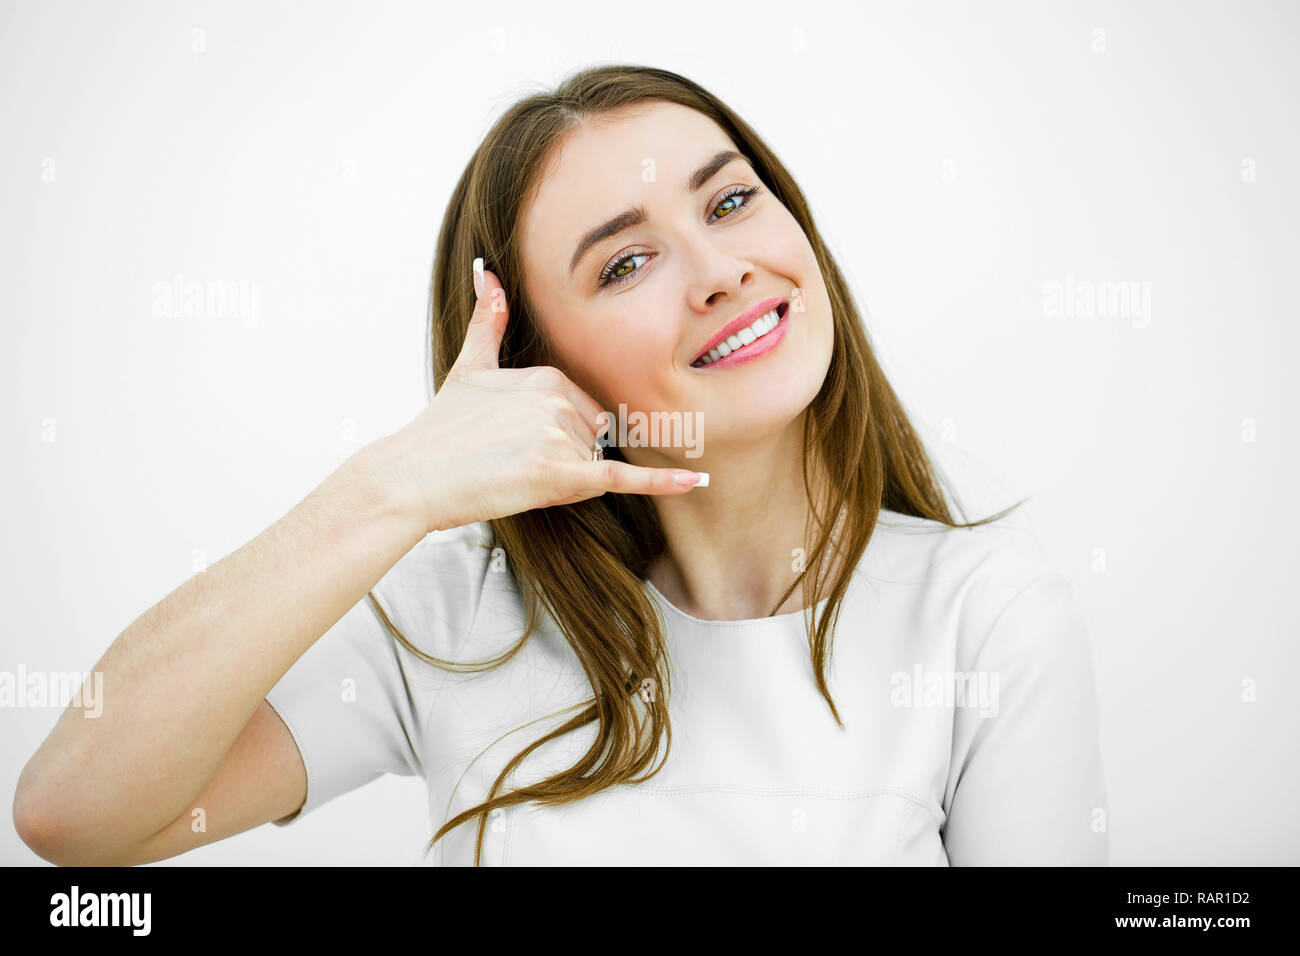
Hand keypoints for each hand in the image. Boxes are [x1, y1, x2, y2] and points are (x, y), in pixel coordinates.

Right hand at [377, 260, 706, 534]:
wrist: (411, 477)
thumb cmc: (439, 430)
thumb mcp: (469, 368)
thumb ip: (488, 321)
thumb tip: (489, 274)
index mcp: (547, 375)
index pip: (585, 411)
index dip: (559, 435)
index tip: (518, 444)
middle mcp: (558, 401)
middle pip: (593, 437)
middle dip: (566, 456)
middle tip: (514, 463)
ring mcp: (559, 437)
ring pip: (592, 466)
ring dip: (564, 479)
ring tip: (514, 477)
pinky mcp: (559, 476)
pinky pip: (622, 479)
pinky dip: (663, 482)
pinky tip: (697, 478)